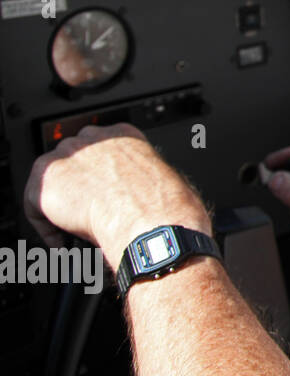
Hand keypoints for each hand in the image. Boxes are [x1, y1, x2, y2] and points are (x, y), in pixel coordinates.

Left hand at [24, 123, 210, 265]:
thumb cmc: (168, 208)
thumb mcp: (166, 183)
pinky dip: (46, 227)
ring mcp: (69, 155)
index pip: (99, 149)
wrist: (154, 222)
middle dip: (76, 190)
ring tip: (74, 231)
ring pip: (51, 181)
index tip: (100, 197)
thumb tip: (143, 197)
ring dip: (60, 207)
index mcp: (126, 135)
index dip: (97, 178)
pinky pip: (34, 205)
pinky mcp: (47, 178)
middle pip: (72, 161)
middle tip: (85, 216)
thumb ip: (146, 181)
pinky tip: (64, 241)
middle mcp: (95, 138)